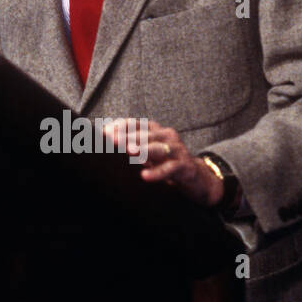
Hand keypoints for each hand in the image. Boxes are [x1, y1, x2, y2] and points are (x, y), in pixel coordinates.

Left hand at [103, 118, 223, 206]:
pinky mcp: (184, 166)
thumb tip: (107, 143)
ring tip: (130, 151)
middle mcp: (167, 136)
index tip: (105, 132)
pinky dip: (157, 172)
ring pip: (158, 147)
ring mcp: (177, 150)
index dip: (121, 126)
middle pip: (145, 134)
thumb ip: (132, 147)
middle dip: (128, 137)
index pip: (137, 124)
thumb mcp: (148, 153)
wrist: (196, 178)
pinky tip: (145, 175)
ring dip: (143, 148)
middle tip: (112, 140)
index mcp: (157, 130)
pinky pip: (170, 168)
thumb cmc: (166, 163)